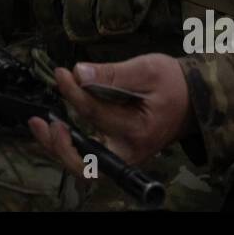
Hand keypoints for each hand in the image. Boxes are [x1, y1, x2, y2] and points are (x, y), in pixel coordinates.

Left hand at [27, 54, 194, 171]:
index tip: (62, 74)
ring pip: (84, 165)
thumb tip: (80, 72)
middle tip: (45, 122)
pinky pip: (89, 157)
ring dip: (58, 148)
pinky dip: (69, 146)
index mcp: (138, 130)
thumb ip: (113, 73)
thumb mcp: (147, 69)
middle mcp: (130, 150)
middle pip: (86, 163)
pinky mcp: (119, 153)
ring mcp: (124, 155)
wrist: (193, 100)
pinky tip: (55, 128)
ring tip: (40, 126)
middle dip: (59, 146)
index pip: (94, 114)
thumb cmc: (173, 83)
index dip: (73, 92)